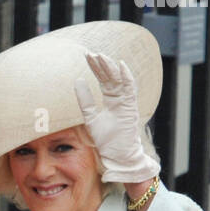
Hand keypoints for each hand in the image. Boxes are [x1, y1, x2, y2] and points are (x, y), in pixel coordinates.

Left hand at [73, 52, 160, 183]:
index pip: (103, 79)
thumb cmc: (106, 141)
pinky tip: (120, 65)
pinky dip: (127, 77)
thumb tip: (78, 81)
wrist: (117, 156)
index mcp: (111, 100)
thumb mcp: (90, 118)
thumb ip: (85, 100)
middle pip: (111, 76)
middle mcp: (120, 98)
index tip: (86, 56)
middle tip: (90, 53)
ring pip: (119, 79)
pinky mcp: (131, 108)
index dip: (96, 67)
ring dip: (111, 67)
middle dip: (101, 65)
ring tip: (100, 56)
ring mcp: (126, 102)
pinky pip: (130, 89)